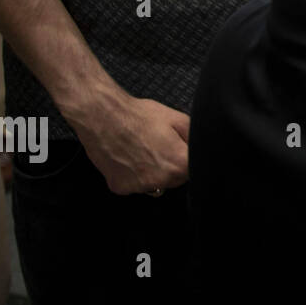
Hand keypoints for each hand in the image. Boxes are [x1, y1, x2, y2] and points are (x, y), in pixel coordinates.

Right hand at [65, 84, 190, 195]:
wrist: (102, 117)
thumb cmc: (139, 116)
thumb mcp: (178, 119)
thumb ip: (194, 138)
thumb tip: (203, 148)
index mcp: (178, 164)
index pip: (195, 170)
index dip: (189, 158)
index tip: (181, 149)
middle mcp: (160, 180)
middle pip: (176, 180)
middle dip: (173, 166)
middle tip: (161, 145)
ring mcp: (139, 186)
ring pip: (156, 183)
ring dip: (154, 172)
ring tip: (142, 150)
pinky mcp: (121, 188)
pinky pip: (135, 184)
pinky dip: (134, 175)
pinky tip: (129, 157)